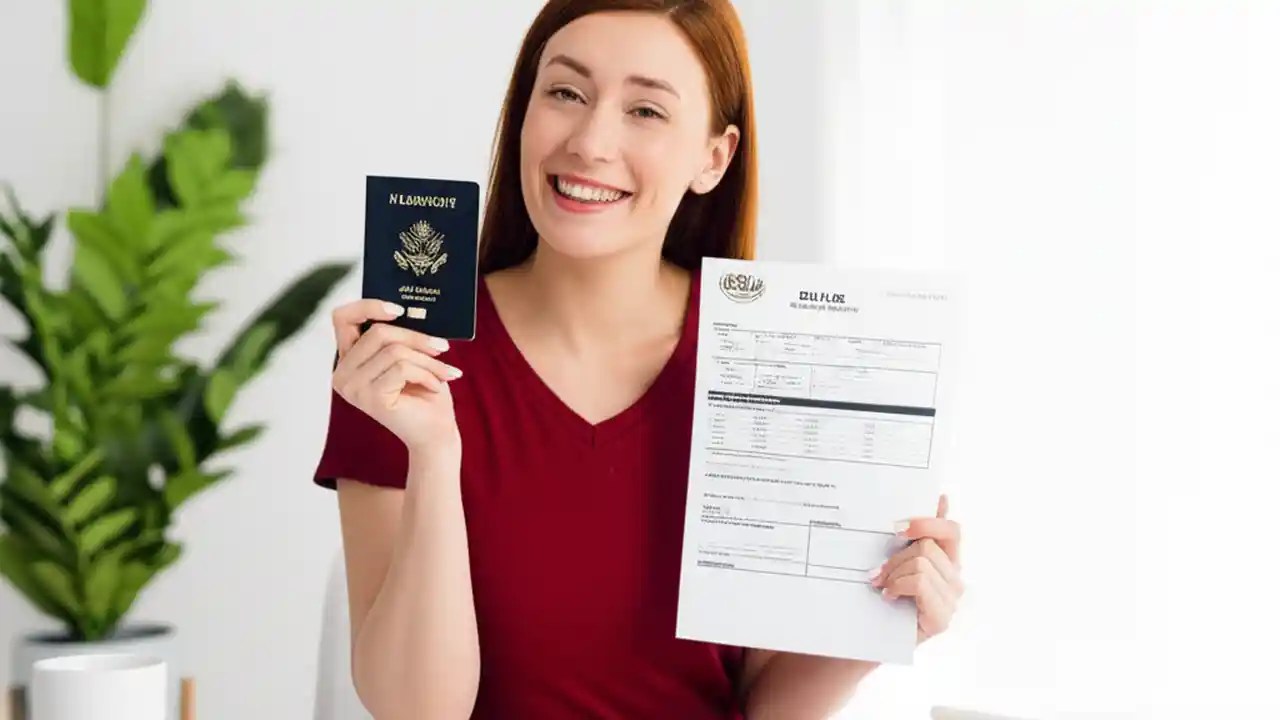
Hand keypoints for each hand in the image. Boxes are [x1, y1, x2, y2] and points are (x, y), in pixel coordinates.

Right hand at [330, 299, 462, 453]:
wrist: (435, 434)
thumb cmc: (424, 392)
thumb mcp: (411, 356)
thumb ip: (401, 334)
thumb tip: (413, 308)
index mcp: (348, 360)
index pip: (342, 318)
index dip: (368, 306)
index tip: (400, 309)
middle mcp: (343, 374)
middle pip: (378, 333)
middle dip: (417, 338)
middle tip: (443, 347)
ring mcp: (353, 388)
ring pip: (395, 351)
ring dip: (428, 360)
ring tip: (446, 372)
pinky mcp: (370, 398)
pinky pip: (402, 369)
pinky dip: (427, 374)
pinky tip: (437, 387)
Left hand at [869, 495, 963, 643]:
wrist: (869, 635)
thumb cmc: (885, 593)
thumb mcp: (899, 558)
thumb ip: (918, 533)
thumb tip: (942, 497)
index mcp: (948, 561)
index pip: (952, 530)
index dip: (926, 522)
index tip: (897, 528)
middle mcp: (955, 579)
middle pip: (927, 545)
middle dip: (895, 556)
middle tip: (877, 571)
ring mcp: (952, 600)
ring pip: (921, 563)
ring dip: (893, 574)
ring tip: (882, 586)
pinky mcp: (942, 618)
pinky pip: (920, 583)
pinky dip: (898, 586)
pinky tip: (889, 596)